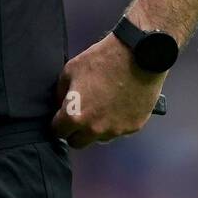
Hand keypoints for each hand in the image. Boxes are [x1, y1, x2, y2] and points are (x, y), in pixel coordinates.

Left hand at [51, 34, 166, 149]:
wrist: (139, 55)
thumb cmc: (101, 60)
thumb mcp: (70, 70)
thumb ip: (61, 92)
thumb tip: (61, 104)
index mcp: (74, 116)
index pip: (58, 132)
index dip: (58, 123)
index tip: (62, 116)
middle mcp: (94, 129)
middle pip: (77, 142)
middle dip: (75, 131)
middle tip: (80, 114)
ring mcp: (116, 130)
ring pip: (99, 138)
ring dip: (96, 128)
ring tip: (103, 106)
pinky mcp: (133, 127)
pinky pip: (119, 130)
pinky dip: (116, 121)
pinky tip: (119, 104)